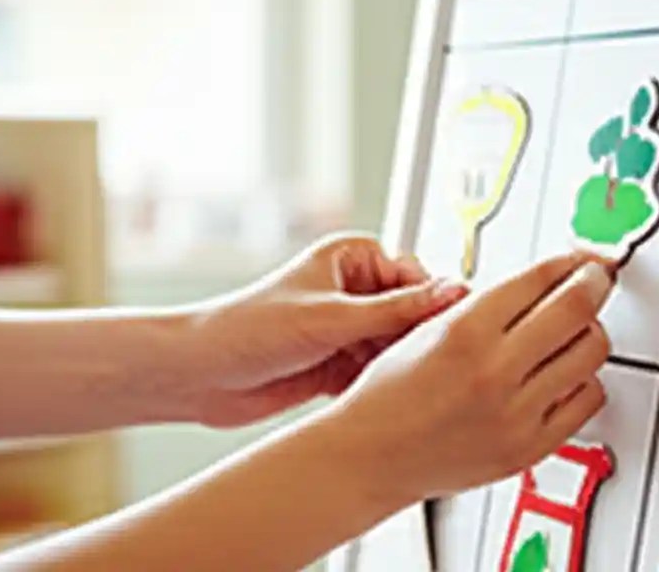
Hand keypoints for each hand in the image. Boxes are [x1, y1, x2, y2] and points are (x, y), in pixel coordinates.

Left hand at [183, 234, 468, 426]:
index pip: (417, 276)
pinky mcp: (339, 366)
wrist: (200, 376)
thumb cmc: (246, 328)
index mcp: (352, 259)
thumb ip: (397, 309)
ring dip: (403, 367)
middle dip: (421, 341)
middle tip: (439, 367)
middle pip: (412, 315)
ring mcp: (347, 330)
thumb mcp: (332, 317)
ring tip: (411, 386)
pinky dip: (384, 387)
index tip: (459, 332)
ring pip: (398, 348)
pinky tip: (390, 400)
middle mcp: (352, 292)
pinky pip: (378, 374)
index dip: (438, 305)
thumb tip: (454, 293)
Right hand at [322, 252, 613, 504]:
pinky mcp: (528, 448)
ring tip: (574, 329)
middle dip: (595, 283)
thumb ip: (487, 306)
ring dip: (589, 331)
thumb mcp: (428, 328)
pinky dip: (583, 380)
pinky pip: (587, 400)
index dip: (571, 261)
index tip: (581, 258)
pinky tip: (564, 374)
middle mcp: (494, 372)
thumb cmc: (388, 394)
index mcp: (464, 331)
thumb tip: (547, 280)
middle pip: (578, 308)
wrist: (370, 455)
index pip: (541, 278)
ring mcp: (516, 414)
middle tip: (597, 278)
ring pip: (591, 353)